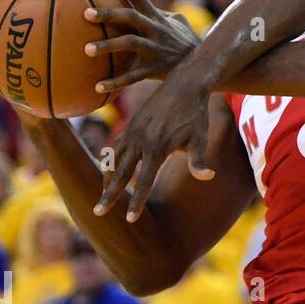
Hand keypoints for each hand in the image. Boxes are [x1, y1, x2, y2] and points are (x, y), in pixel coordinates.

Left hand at [83, 0, 199, 91]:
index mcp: (157, 18)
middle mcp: (155, 30)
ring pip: (130, 44)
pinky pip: (133, 76)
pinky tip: (98, 87)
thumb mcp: (177, 22)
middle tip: (86, 14)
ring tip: (87, 49)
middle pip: (131, 17)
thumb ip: (157, 12)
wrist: (202, 66)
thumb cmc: (185, 41)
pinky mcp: (155, 70)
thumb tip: (138, 1)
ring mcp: (155, 49)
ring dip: (108, 46)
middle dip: (109, 14)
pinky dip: (116, 82)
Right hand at [95, 66, 213, 221]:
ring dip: (107, 179)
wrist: (184, 84)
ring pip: (114, 161)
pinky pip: (116, 147)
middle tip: (97, 213)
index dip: (137, 201)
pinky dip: (110, 161)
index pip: (144, 182)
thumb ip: (199, 159)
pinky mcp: (131, 125)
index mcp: (156, 149)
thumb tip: (207, 177)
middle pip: (120, 174)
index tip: (129, 220)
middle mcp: (140, 142)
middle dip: (109, 195)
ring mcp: (133, 133)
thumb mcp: (200, 137)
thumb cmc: (195, 114)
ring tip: (103, 195)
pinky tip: (110, 170)